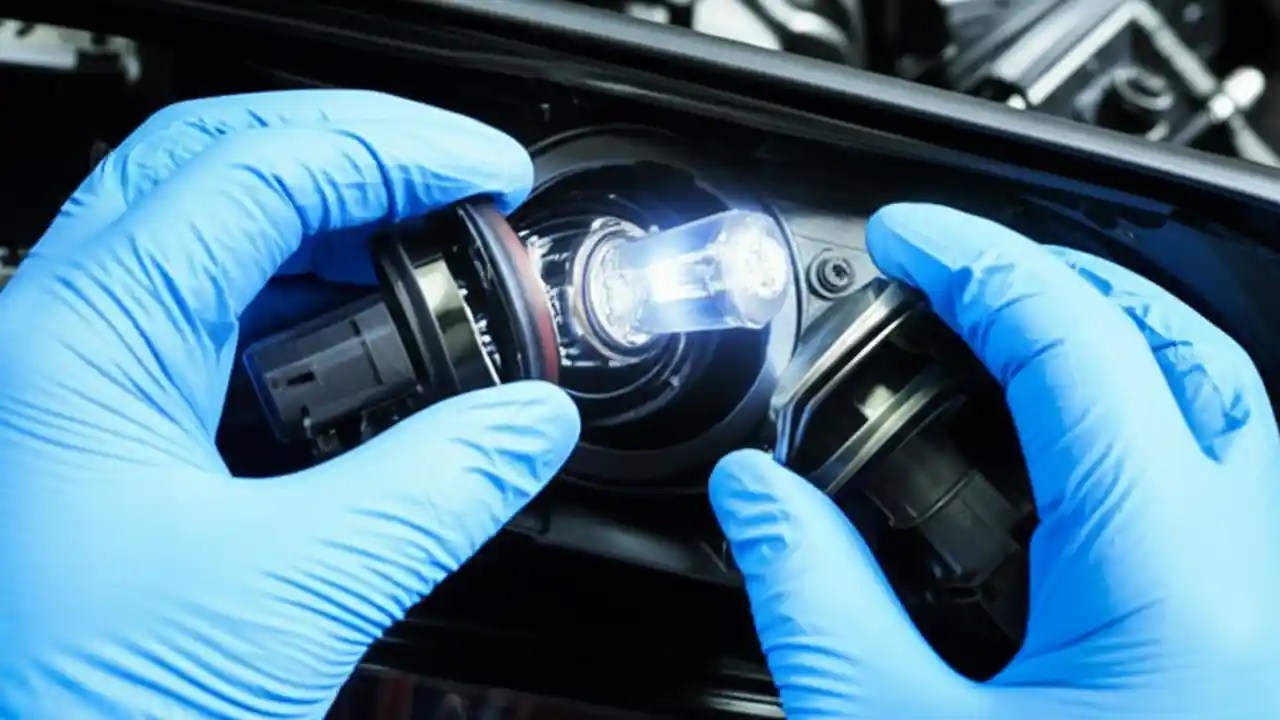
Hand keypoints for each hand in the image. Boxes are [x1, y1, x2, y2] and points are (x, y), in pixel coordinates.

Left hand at [0, 91, 579, 717]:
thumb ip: (435, 490)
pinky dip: (307, 315)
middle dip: (358, 159)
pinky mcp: (107, 439)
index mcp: (82, 342)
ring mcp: (78, 386)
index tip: (488, 174)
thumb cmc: (75, 712)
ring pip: (213, 242)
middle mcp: (62, 341)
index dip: (393, 151)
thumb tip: (529, 423)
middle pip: (218, 167)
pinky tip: (374, 347)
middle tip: (462, 189)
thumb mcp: (290, 593)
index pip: (256, 170)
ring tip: (436, 265)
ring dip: (337, 239)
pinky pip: (212, 327)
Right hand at [710, 203, 1279, 717]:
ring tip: (1016, 335)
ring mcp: (1262, 613)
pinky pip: (1214, 489)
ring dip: (1116, 344)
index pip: (1075, 345)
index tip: (906, 239)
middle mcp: (1250, 581)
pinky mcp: (1242, 650)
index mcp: (1169, 580)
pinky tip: (1058, 464)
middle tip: (963, 270)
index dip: (974, 264)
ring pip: (1218, 414)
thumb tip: (757, 495)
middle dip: (1063, 280)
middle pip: (1183, 351)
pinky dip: (1136, 427)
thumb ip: (813, 600)